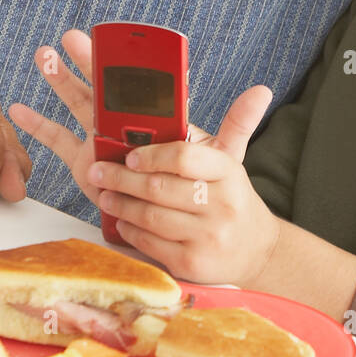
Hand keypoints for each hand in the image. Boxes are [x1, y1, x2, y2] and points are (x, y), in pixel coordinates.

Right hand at [7, 29, 265, 205]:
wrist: (186, 218)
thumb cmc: (201, 182)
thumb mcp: (223, 154)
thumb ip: (237, 123)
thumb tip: (263, 91)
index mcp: (154, 115)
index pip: (136, 80)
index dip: (121, 60)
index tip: (109, 38)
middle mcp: (124, 121)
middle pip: (102, 85)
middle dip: (86, 61)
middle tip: (70, 36)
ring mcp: (102, 139)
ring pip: (78, 104)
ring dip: (59, 81)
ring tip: (41, 56)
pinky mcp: (86, 163)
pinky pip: (58, 141)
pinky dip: (38, 125)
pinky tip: (17, 107)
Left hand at [92, 86, 278, 285]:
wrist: (257, 250)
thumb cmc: (232, 199)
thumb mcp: (233, 161)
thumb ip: (227, 127)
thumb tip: (242, 93)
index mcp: (228, 172)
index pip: (183, 158)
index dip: (150, 155)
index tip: (129, 154)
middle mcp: (221, 205)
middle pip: (158, 187)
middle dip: (121, 178)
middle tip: (98, 172)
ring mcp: (207, 237)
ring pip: (150, 216)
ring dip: (120, 204)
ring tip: (104, 195)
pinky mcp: (192, 263)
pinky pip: (150, 244)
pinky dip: (130, 230)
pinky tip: (122, 220)